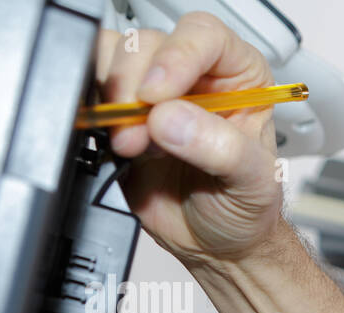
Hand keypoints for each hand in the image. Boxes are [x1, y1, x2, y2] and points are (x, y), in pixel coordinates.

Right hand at [95, 13, 284, 266]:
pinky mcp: (120, 114)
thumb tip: (170, 119)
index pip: (204, 36)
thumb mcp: (252, 182)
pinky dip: (92, 109)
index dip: (177, 56)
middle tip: (141, 133)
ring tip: (131, 144)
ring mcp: (153, 93)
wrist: (217, 244)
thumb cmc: (245, 207)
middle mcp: (194, 75)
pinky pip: (91, 87)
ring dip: (113, 99)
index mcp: (238, 76)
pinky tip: (114, 141)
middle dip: (136, 86)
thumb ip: (220, 147)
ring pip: (114, 58)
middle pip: (149, 42)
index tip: (159, 95)